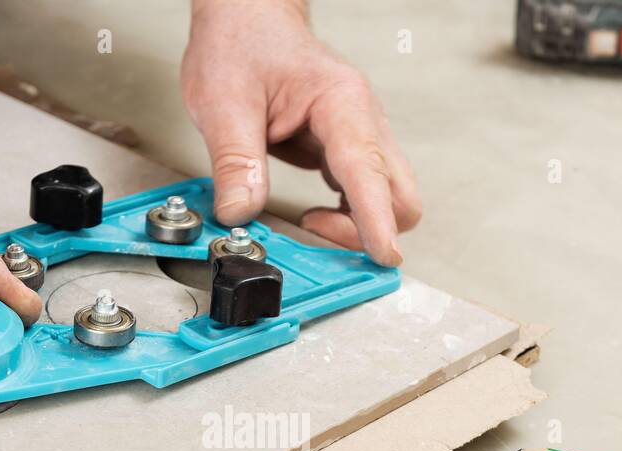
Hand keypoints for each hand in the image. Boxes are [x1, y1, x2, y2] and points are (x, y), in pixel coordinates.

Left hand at [182, 0, 420, 265]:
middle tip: (318, 231)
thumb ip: (235, 162)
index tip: (384, 255)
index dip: (377, 220)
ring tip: (310, 221)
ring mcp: (361, 135)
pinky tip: (314, 212)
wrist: (247, 20)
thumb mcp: (222, 102)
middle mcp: (362, 119)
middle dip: (371, 228)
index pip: (367, 171)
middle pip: (399, 194)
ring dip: (359, 223)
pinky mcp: (348, 149)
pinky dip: (349, 214)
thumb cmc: (241, 45)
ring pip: (389, 197)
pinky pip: (366, 193)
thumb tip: (241, 214)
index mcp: (340, 102)